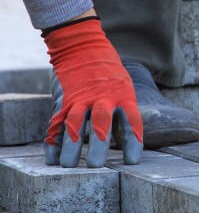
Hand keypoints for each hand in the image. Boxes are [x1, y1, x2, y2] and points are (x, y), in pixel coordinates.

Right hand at [43, 17, 142, 166]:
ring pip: (74, 123)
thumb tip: (127, 140)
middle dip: (99, 145)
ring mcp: (82, 98)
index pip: (132, 120)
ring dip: (71, 145)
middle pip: (101, 123)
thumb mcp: (125, 87)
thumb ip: (125, 111)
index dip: (132, 141)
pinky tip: (52, 158)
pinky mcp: (64, 99)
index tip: (132, 161)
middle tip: (96, 166)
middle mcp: (103, 97)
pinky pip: (57, 122)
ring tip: (69, 165)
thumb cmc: (109, 74)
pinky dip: (53, 141)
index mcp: (124, 95)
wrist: (83, 47)